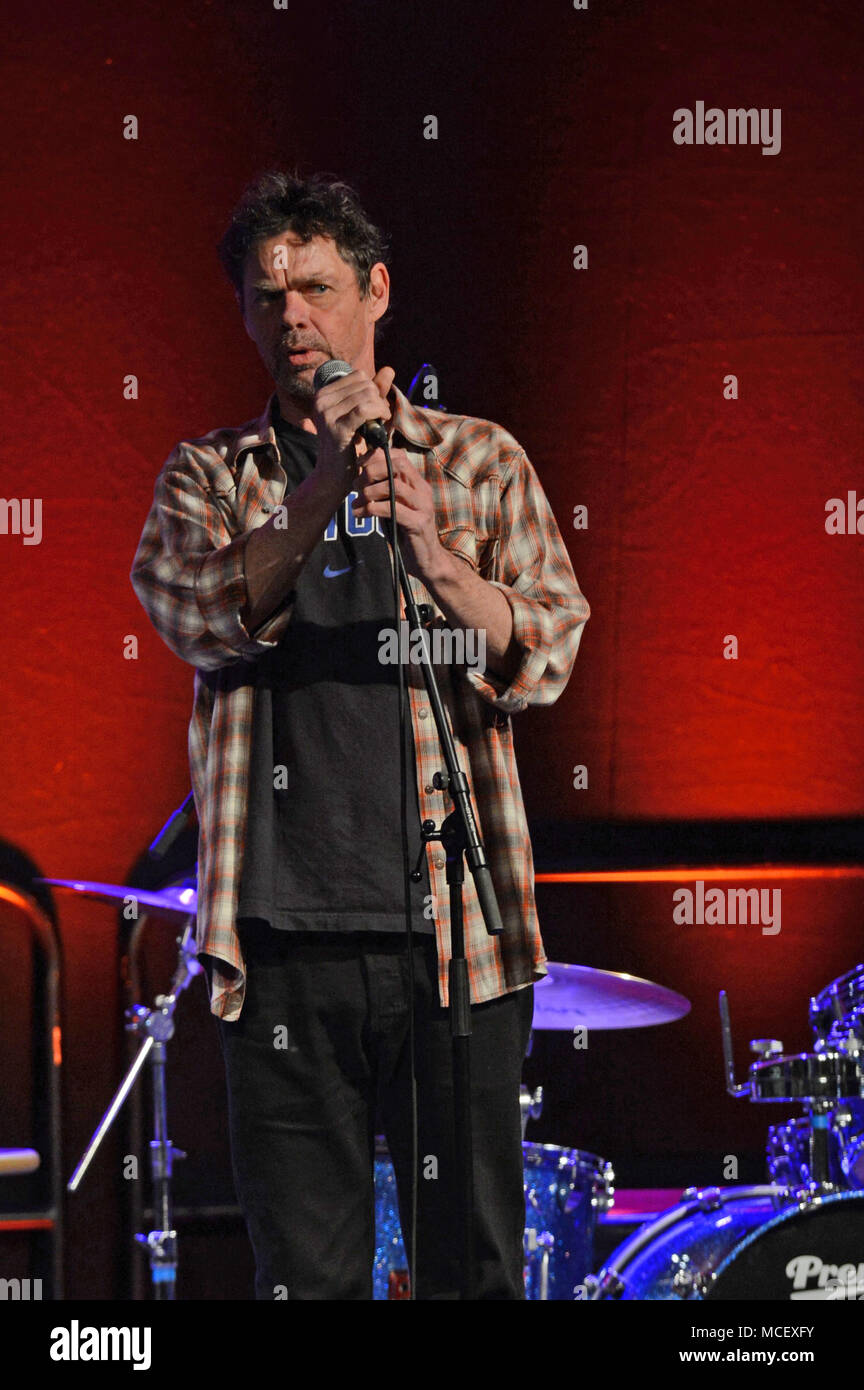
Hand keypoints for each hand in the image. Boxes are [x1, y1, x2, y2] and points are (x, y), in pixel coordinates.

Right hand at [312, 364, 394, 482]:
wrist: (334, 475)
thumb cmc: (349, 444)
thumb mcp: (361, 414)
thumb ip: (375, 391)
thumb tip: (389, 369)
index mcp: (322, 394)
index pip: (358, 375)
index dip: (373, 388)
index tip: (375, 407)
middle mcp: (321, 400)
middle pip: (364, 384)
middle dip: (378, 398)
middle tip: (380, 417)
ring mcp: (327, 414)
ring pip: (366, 395)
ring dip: (381, 407)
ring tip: (380, 421)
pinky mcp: (337, 428)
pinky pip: (364, 410)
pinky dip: (379, 413)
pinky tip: (382, 422)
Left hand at [352, 446, 455, 585]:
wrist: (426, 561)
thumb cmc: (406, 533)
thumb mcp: (393, 507)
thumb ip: (382, 491)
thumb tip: (359, 476)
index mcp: (418, 484)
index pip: (399, 456)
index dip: (377, 456)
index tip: (359, 465)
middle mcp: (423, 491)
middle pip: (397, 465)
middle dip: (372, 471)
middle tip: (356, 485)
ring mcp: (423, 507)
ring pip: (394, 486)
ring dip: (369, 491)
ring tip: (357, 501)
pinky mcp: (418, 524)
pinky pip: (392, 509)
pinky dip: (371, 509)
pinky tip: (359, 514)